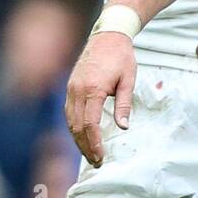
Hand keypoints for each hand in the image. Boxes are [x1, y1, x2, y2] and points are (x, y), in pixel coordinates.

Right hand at [64, 32, 135, 166]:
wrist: (107, 35)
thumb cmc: (121, 56)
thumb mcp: (129, 79)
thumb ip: (125, 104)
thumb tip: (123, 127)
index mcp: (93, 89)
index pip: (89, 124)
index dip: (94, 143)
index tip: (100, 156)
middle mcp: (77, 90)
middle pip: (76, 126)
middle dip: (85, 146)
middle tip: (96, 161)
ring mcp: (70, 88)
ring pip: (70, 121)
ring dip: (77, 139)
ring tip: (89, 153)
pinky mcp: (69, 86)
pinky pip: (68, 112)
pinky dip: (74, 127)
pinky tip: (81, 136)